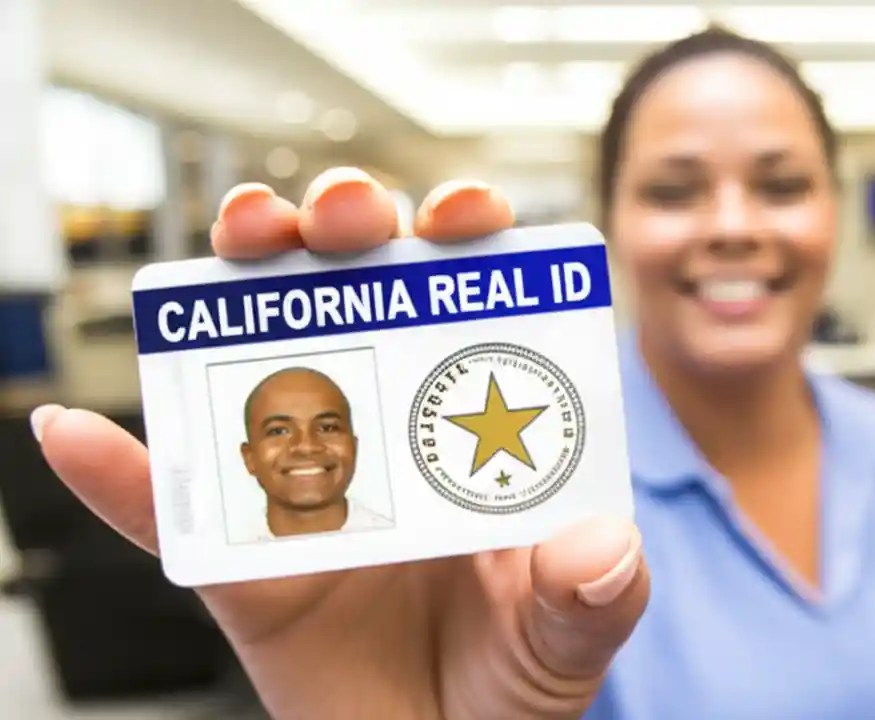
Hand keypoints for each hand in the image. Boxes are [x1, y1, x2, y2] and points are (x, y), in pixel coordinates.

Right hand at [31, 168, 649, 719]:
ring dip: (244, 293)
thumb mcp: (574, 632)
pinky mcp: (245, 563)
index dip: (467, 245)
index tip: (465, 215)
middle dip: (350, 234)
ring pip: (262, 370)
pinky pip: (170, 516)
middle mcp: (390, 438)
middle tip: (348, 214)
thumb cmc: (516, 677)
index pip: (474, 308)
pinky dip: (122, 478)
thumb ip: (597, 593)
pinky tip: (78, 434)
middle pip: (362, 306)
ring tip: (244, 247)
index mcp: (477, 434)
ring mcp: (309, 490)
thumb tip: (598, 547)